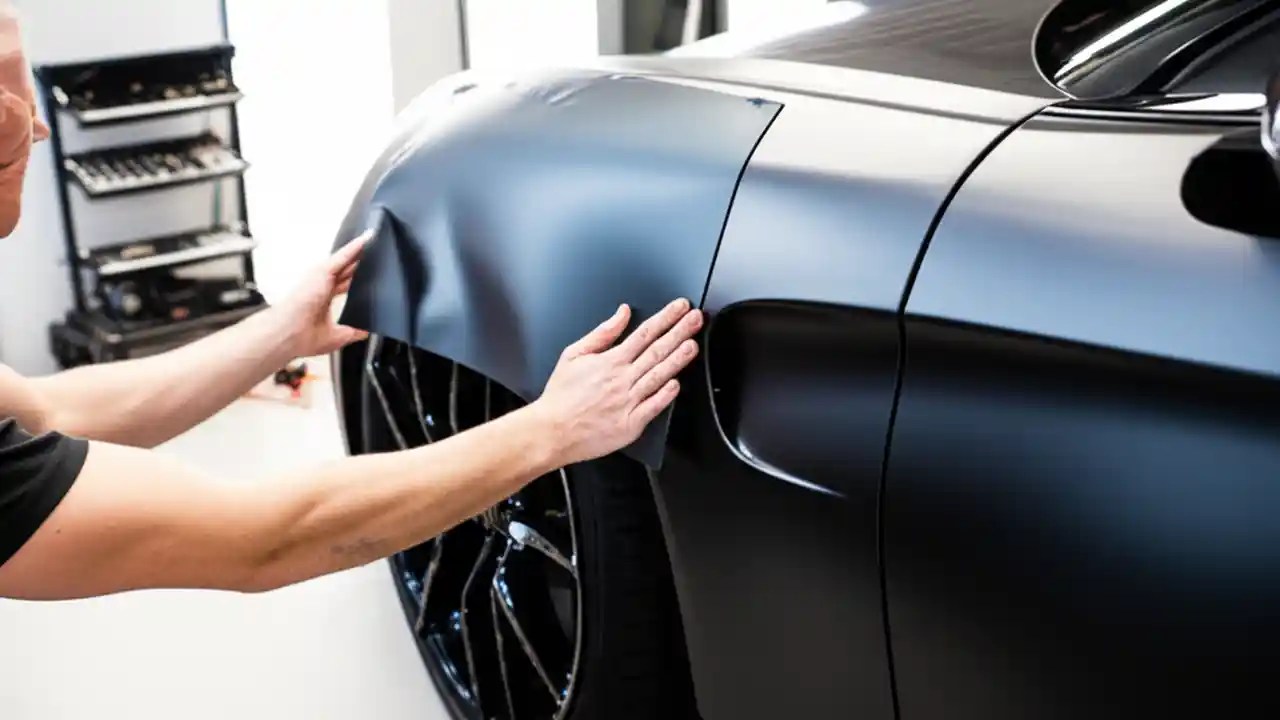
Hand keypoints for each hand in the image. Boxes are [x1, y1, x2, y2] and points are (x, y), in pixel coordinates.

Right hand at [276, 232, 371, 356]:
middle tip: (378, 256)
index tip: (370, 277)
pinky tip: (368, 239)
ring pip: (345, 259)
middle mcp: (320, 285)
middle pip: (345, 270)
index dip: (356, 279)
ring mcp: (321, 277)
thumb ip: (354, 332)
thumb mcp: (337, 336)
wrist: (289, 335)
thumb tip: (366, 332)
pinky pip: (343, 255)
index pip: (343, 285)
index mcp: (322, 299)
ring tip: (375, 240)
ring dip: (359, 250)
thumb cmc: (302, 338)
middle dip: (359, 263)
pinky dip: (355, 247)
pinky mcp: (323, 271)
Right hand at [531, 298, 703, 465]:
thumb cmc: (561, 396)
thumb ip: (602, 333)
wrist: (552, 431)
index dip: (666, 318)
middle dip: (680, 331)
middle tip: (696, 318)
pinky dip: (666, 394)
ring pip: (659, 375)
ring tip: (693, 344)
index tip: (680, 308)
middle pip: (657, 350)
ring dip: (678, 358)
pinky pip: (653, 406)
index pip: (645, 333)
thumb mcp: (573, 354)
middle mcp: (622, 378)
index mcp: (610, 360)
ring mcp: (628, 401)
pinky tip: (677, 383)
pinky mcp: (631, 423)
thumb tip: (622, 313)